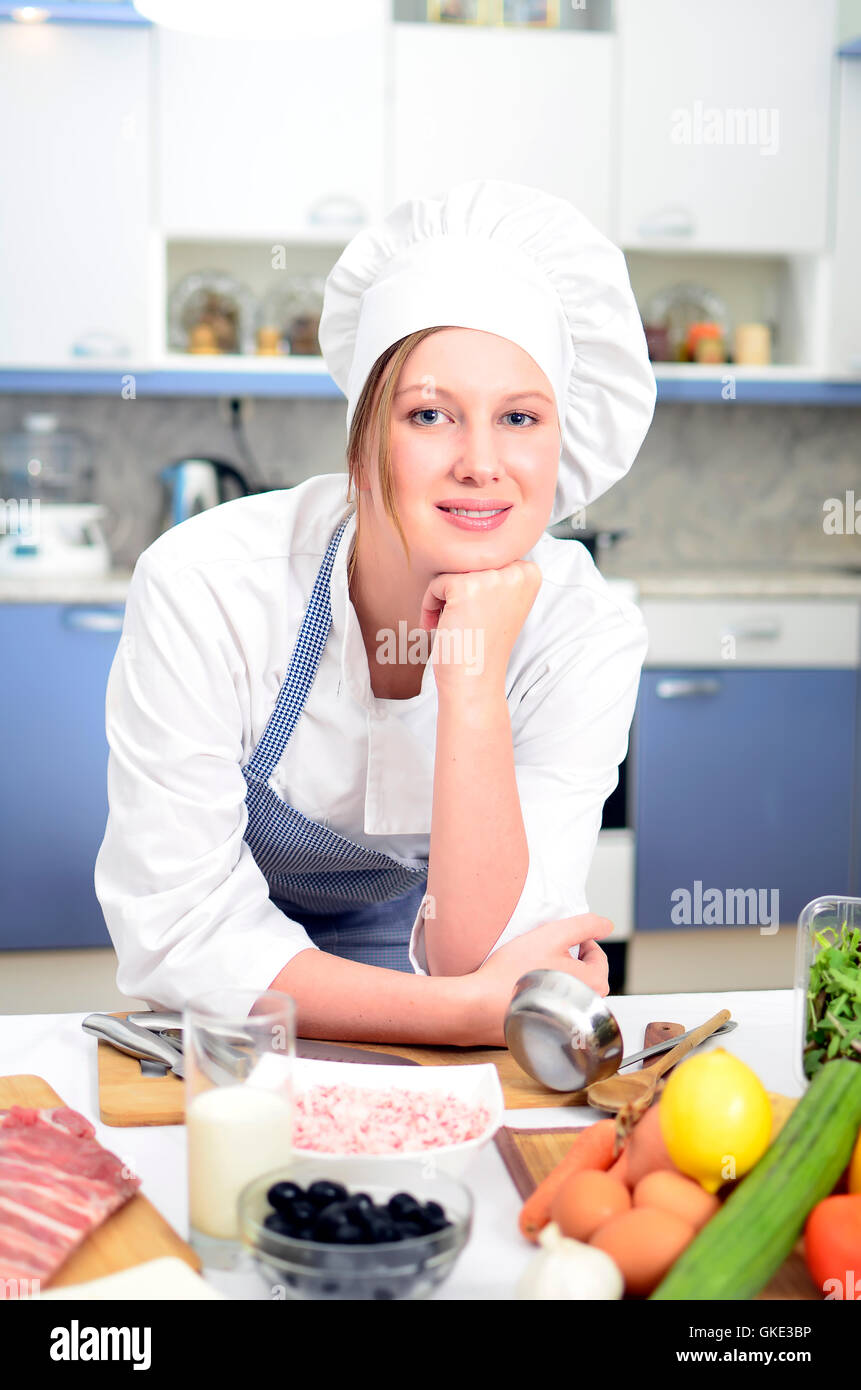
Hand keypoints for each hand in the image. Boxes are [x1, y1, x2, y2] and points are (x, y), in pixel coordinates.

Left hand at [418, 561, 541, 697]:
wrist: (475, 682)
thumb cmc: (483, 646)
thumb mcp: (502, 604)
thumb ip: (496, 575)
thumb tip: (468, 548)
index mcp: (529, 573)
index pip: (487, 560)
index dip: (475, 587)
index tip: (478, 614)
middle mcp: (516, 572)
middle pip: (469, 563)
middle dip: (458, 592)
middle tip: (463, 622)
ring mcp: (491, 578)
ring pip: (451, 572)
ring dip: (443, 599)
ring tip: (451, 624)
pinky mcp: (465, 587)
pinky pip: (435, 583)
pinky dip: (429, 605)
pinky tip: (440, 627)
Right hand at [468, 914, 613, 1045]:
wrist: (481, 1005)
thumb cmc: (513, 970)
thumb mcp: (552, 935)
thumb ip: (584, 925)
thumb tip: (606, 924)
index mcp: (595, 984)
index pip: (598, 956)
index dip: (579, 941)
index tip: (558, 940)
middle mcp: (587, 1008)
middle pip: (587, 975)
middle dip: (571, 962)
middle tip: (545, 954)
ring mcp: (569, 1023)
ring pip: (572, 992)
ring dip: (560, 979)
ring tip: (535, 972)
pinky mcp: (551, 1032)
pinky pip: (557, 1009)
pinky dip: (548, 998)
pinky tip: (529, 991)